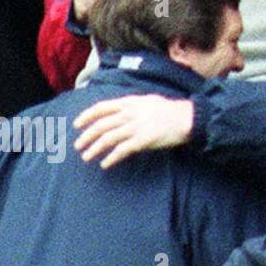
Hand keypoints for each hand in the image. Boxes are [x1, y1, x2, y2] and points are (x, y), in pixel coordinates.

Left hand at [73, 94, 194, 168]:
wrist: (188, 118)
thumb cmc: (169, 110)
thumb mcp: (148, 101)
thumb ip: (131, 106)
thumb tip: (118, 111)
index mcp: (130, 103)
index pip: (102, 108)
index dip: (87, 116)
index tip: (76, 124)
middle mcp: (130, 114)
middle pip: (101, 125)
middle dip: (86, 136)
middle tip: (78, 146)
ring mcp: (136, 127)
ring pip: (108, 138)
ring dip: (94, 149)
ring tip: (87, 157)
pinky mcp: (143, 140)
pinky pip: (121, 150)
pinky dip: (111, 158)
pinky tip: (105, 164)